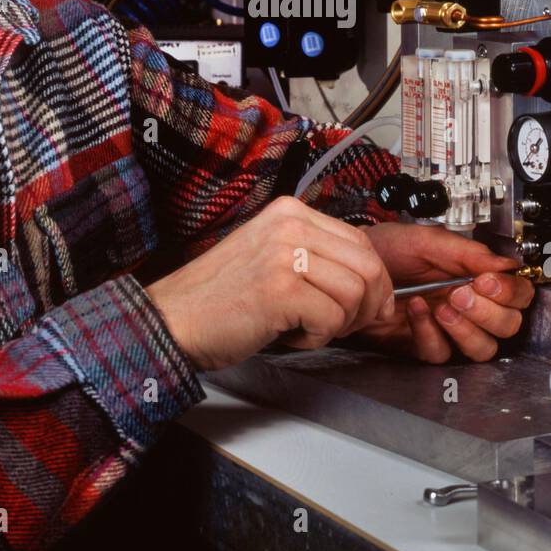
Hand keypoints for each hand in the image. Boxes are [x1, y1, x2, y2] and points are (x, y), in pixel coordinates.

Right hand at [146, 195, 394, 370]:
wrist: (174, 319)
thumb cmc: (223, 296)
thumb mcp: (273, 257)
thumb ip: (317, 258)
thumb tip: (375, 284)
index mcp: (291, 212)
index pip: (362, 242)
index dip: (374, 282)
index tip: (367, 307)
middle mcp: (290, 225)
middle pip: (368, 266)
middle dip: (366, 306)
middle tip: (343, 326)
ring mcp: (285, 255)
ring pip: (355, 294)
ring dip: (339, 324)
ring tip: (305, 328)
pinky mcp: (280, 289)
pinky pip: (331, 319)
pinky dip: (317, 338)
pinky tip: (289, 335)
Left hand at [352, 221, 534, 362]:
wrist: (351, 267)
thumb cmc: (384, 249)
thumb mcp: (426, 240)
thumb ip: (468, 252)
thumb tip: (506, 263)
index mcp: (475, 276)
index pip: (517, 294)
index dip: (510, 291)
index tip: (488, 281)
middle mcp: (467, 305)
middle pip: (507, 326)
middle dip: (490, 312)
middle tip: (462, 294)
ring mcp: (448, 328)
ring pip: (482, 349)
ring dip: (467, 329)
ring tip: (443, 306)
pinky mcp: (424, 344)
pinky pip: (441, 354)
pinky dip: (431, 334)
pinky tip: (416, 311)